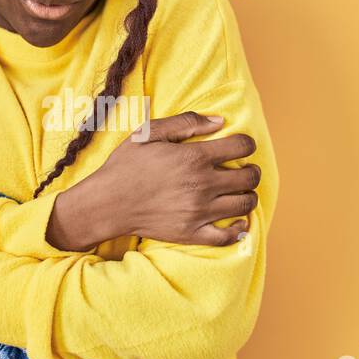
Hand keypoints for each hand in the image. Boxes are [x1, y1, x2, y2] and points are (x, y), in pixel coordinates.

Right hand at [53, 111, 258, 247]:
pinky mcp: (192, 233)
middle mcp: (202, 185)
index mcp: (194, 158)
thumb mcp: (149, 133)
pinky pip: (228, 236)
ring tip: (238, 192)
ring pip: (244, 204)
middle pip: (249, 177)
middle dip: (251, 170)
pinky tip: (237, 221)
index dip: (246, 143)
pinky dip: (239, 229)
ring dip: (247, 195)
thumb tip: (219, 121)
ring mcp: (199, 212)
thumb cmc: (125, 165)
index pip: (241, 146)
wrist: (107, 203)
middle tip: (242, 170)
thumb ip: (185, 123)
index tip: (241, 146)